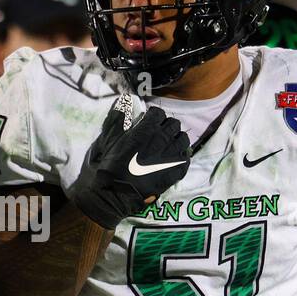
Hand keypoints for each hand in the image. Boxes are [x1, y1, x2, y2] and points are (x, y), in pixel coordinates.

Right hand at [69, 102, 190, 229]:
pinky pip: (186, 160)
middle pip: (174, 124)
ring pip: (183, 140)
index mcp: (146, 130)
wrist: (116, 194)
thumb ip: (119, 120)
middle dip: (167, 126)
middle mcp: (162, 140)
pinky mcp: (175, 172)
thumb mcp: (110, 140)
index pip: (159, 113)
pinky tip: (174, 160)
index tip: (150, 122)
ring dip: (177, 140)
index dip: (154, 116)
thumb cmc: (110, 167)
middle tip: (159, 133)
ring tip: (169, 146)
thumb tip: (123, 102)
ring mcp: (170, 157)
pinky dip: (182, 158)